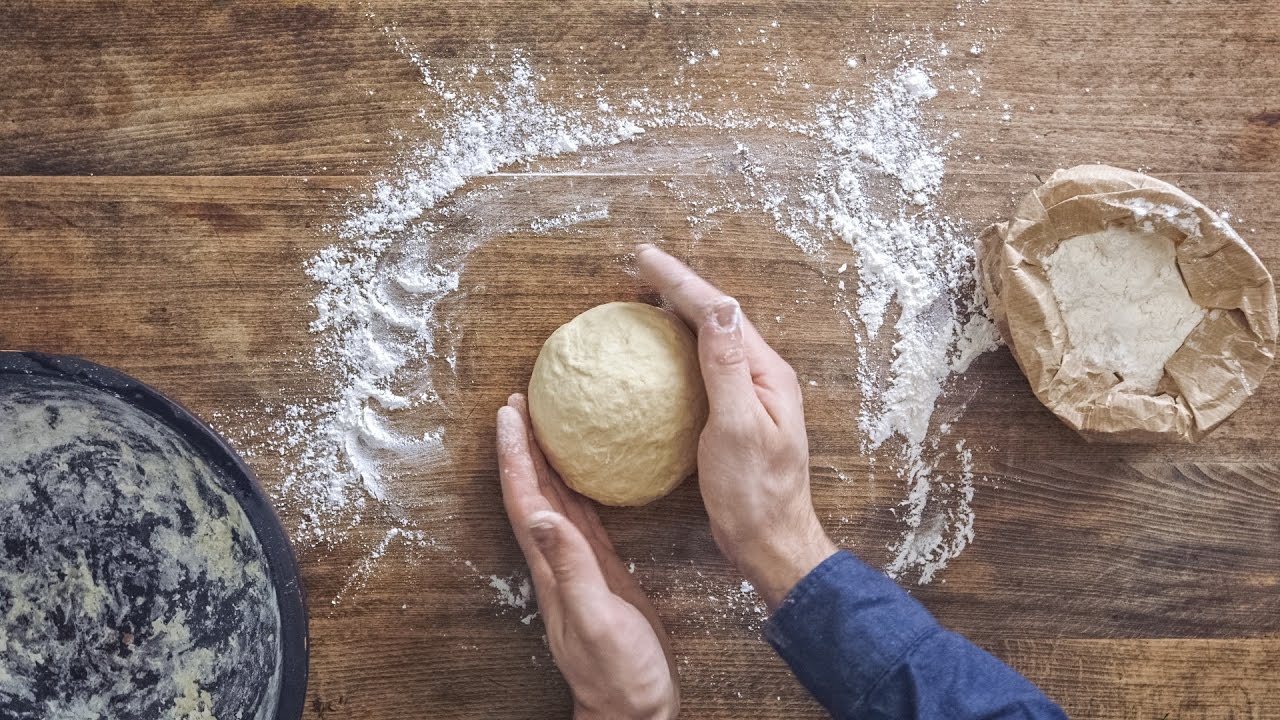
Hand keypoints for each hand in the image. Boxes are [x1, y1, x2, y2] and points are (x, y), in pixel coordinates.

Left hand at [496, 394, 678, 719]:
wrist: (634, 709)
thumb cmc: (618, 673)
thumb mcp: (596, 619)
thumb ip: (572, 568)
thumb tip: (542, 515)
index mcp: (552, 567)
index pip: (525, 499)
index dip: (515, 455)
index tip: (509, 412)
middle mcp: (558, 560)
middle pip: (532, 491)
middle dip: (522, 445)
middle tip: (520, 400)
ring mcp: (579, 567)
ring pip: (554, 500)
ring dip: (543, 461)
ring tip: (544, 423)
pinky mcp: (603, 573)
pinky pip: (581, 518)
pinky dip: (575, 489)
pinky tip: (582, 474)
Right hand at [636, 244, 836, 608]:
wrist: (771, 543)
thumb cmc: (754, 494)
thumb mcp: (737, 429)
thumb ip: (725, 368)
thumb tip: (718, 308)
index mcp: (765, 373)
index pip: (720, 311)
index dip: (680, 281)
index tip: (643, 259)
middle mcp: (761, 376)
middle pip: (718, 316)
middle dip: (679, 285)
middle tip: (640, 265)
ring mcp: (749, 395)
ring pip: (711, 337)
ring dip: (680, 310)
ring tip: (646, 293)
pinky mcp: (734, 415)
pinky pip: (704, 366)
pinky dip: (679, 347)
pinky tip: (657, 352)